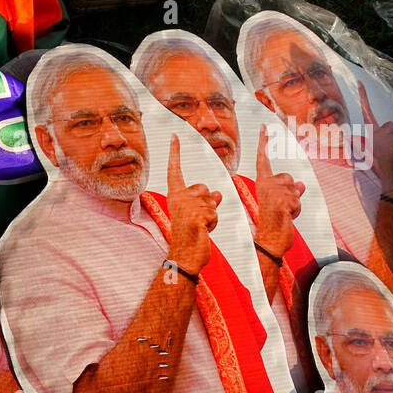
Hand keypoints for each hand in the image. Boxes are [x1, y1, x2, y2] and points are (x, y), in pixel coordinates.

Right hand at [166, 135, 220, 274]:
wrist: (184, 257)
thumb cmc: (190, 236)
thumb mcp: (197, 214)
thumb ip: (206, 201)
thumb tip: (217, 193)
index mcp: (174, 196)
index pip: (174, 171)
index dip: (174, 153)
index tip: (174, 135)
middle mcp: (177, 199)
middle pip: (204, 189)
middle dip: (208, 205)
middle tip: (197, 222)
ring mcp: (186, 208)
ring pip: (212, 202)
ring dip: (212, 216)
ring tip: (200, 229)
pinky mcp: (196, 217)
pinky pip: (215, 214)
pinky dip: (213, 225)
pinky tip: (202, 233)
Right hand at [253, 124, 305, 258]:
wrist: (268, 241)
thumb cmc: (273, 223)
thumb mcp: (282, 204)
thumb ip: (289, 191)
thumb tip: (301, 184)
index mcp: (261, 184)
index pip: (262, 160)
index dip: (264, 143)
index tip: (264, 128)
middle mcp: (265, 185)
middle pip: (288, 178)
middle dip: (291, 193)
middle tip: (280, 209)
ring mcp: (274, 193)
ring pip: (295, 191)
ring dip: (294, 204)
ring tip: (283, 215)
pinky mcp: (283, 201)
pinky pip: (298, 202)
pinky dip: (296, 212)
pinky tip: (286, 219)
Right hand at [360, 82, 392, 200]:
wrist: (389, 172)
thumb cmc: (376, 165)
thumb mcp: (364, 154)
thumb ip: (361, 144)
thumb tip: (351, 139)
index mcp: (370, 132)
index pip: (366, 110)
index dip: (363, 96)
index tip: (361, 83)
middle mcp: (381, 129)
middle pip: (389, 125)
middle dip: (390, 133)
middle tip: (387, 147)